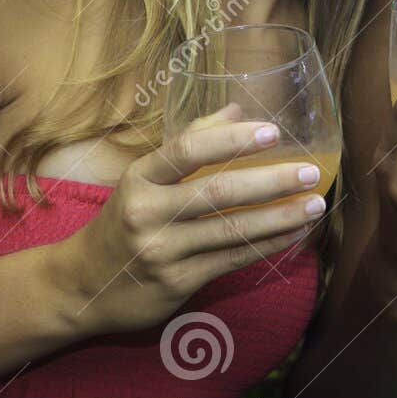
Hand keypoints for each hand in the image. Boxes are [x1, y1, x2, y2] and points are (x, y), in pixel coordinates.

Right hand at [55, 103, 327, 333]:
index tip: (273, 133)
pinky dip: (268, 244)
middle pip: (218, 191)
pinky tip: (295, 233)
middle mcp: (147, 213)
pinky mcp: (177, 282)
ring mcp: (161, 251)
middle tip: (311, 171)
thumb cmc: (124, 220)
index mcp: (140, 178)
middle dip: (271, 181)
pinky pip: (233, 259)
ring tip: (315, 204)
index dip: (232, 140)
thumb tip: (238, 111)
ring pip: (232, 230)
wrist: (81, 286)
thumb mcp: (144, 178)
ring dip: (280, 216)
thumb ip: (190, 141)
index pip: (188, 150)